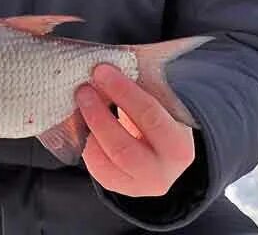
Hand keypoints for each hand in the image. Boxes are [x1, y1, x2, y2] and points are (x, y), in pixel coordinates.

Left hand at [75, 64, 194, 196]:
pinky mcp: (118, 187)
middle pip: (123, 147)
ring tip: (78, 103)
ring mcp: (138, 185)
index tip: (102, 71)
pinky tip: (79, 122)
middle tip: (83, 90)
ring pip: (104, 161)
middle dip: (98, 116)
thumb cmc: (159, 116)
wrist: (163, 151)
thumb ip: (136, 89)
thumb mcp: (158, 102)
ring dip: (87, 129)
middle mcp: (161, 172)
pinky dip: (84, 143)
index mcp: (178, 146)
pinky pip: (96, 168)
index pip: (150, 116)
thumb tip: (101, 73)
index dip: (123, 92)